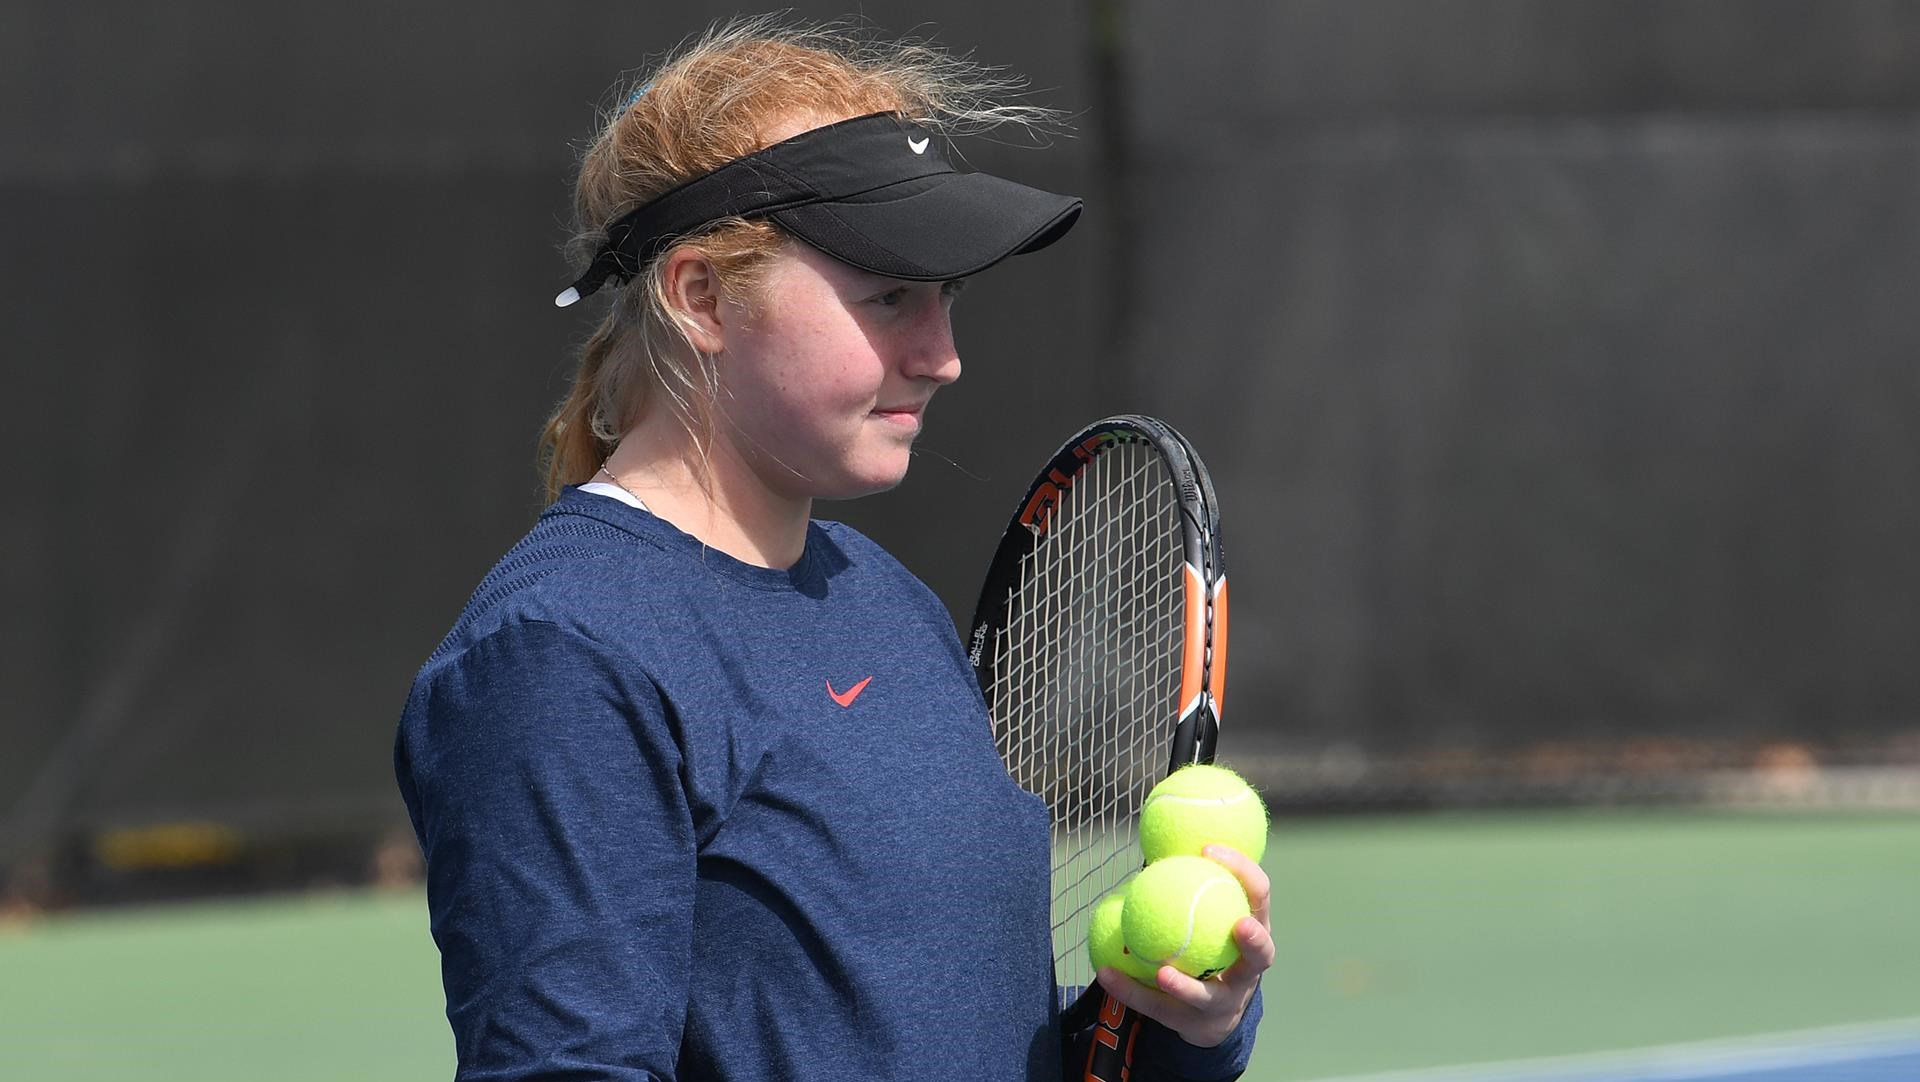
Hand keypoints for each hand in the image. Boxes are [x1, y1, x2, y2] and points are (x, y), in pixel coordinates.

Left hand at [1093, 844, 1272, 1047]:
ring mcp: (1225, 1001)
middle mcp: (1248, 970)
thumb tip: (1156, 836)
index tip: (1209, 850)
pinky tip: (1106, 973)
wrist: (1212, 1015)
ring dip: (1186, 984)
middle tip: (1239, 925)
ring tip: (1162, 971)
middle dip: (1254, 941)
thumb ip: (1192, 884)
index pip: (1259, 897)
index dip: (1243, 872)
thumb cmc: (1209, 946)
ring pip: (1207, 996)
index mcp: (1253, 932)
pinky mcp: (1196, 1024)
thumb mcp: (1209, 917)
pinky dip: (1131, 990)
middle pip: (1261, 956)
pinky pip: (1160, 1008)